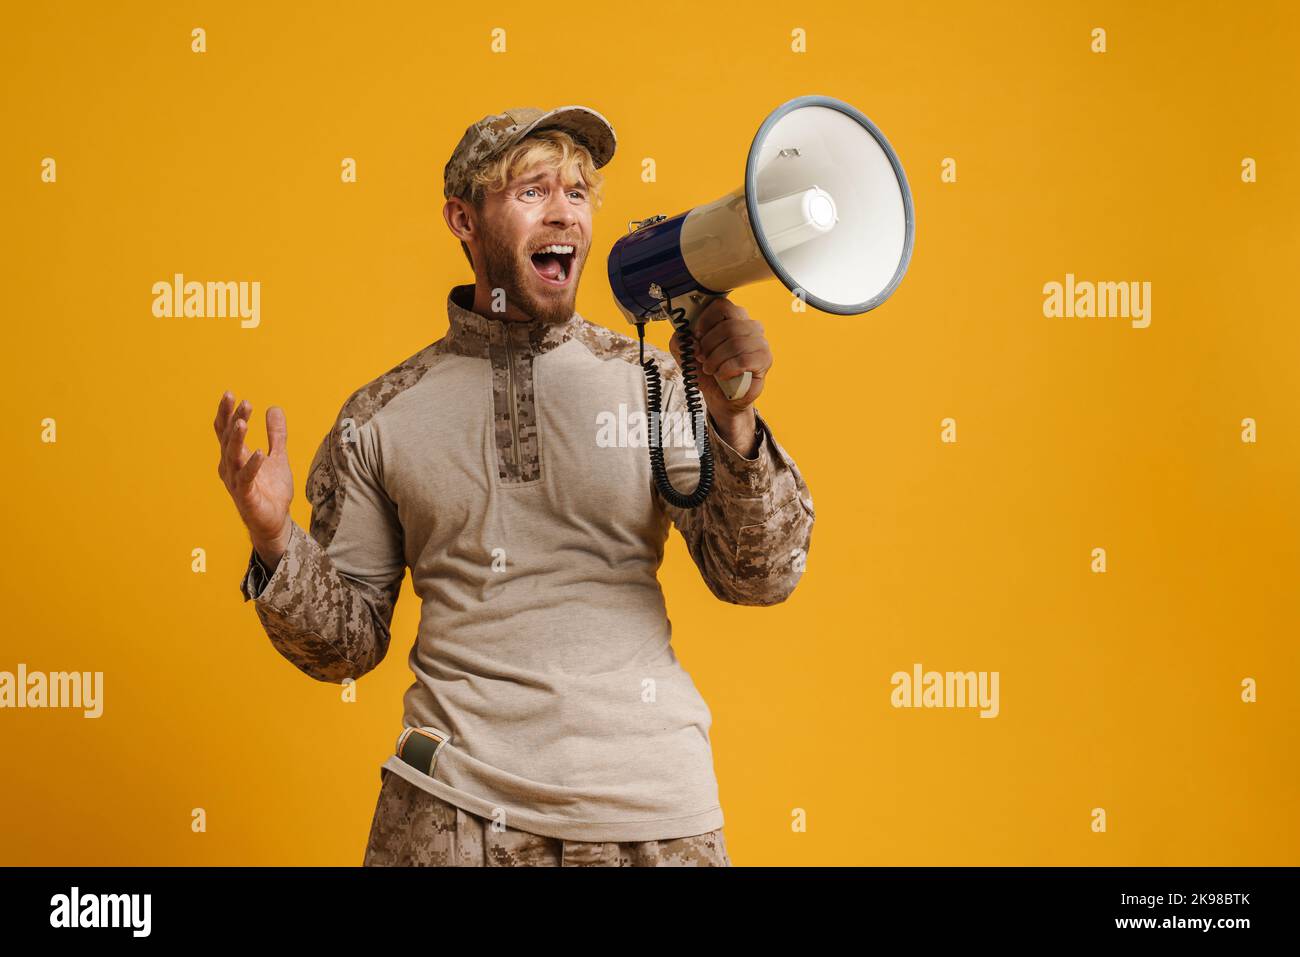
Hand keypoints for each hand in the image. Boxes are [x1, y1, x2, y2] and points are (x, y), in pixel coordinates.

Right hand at [214, 391, 293, 565]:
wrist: (275, 521)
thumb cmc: (271, 490)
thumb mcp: (278, 457)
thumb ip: (277, 435)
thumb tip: (274, 408)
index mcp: (235, 456)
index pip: (226, 430)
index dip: (227, 413)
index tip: (230, 394)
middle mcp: (230, 467)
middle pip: (227, 439)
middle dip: (233, 420)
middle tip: (242, 402)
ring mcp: (236, 482)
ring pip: (232, 457)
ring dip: (237, 439)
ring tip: (243, 423)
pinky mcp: (246, 496)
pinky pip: (246, 478)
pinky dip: (251, 465)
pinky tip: (259, 452)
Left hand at [669, 298, 771, 446]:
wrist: (720, 397)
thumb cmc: (708, 372)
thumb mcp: (686, 354)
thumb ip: (680, 340)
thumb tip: (689, 337)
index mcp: (733, 318)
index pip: (722, 306)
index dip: (705, 321)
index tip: (697, 336)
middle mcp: (750, 326)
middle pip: (727, 327)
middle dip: (708, 345)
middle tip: (702, 358)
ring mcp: (760, 342)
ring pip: (735, 343)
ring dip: (716, 360)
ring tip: (711, 369)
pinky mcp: (764, 360)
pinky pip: (744, 360)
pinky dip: (727, 369)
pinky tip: (723, 375)